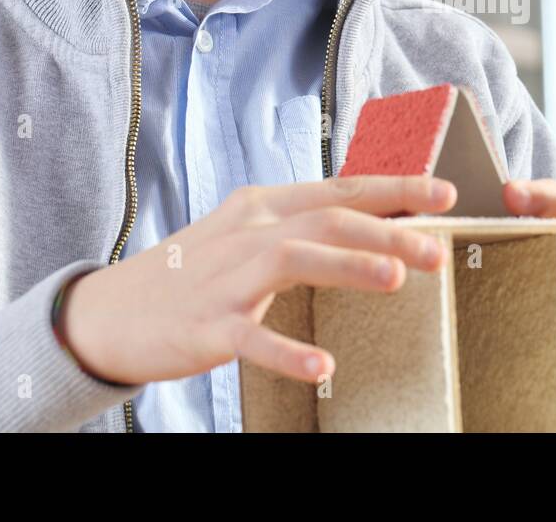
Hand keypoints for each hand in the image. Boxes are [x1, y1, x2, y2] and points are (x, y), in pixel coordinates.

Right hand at [60, 175, 455, 384]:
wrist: (108, 312)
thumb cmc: (193, 273)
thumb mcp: (249, 235)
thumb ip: (304, 227)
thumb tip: (372, 225)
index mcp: (266, 207)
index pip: (342, 189)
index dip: (396, 188)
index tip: (447, 193)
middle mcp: (250, 232)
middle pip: (329, 219)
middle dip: (390, 229)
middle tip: (440, 248)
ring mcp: (226, 277)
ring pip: (297, 259)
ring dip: (350, 266)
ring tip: (399, 277)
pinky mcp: (206, 324)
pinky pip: (251, 337)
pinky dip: (287, 351)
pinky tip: (323, 368)